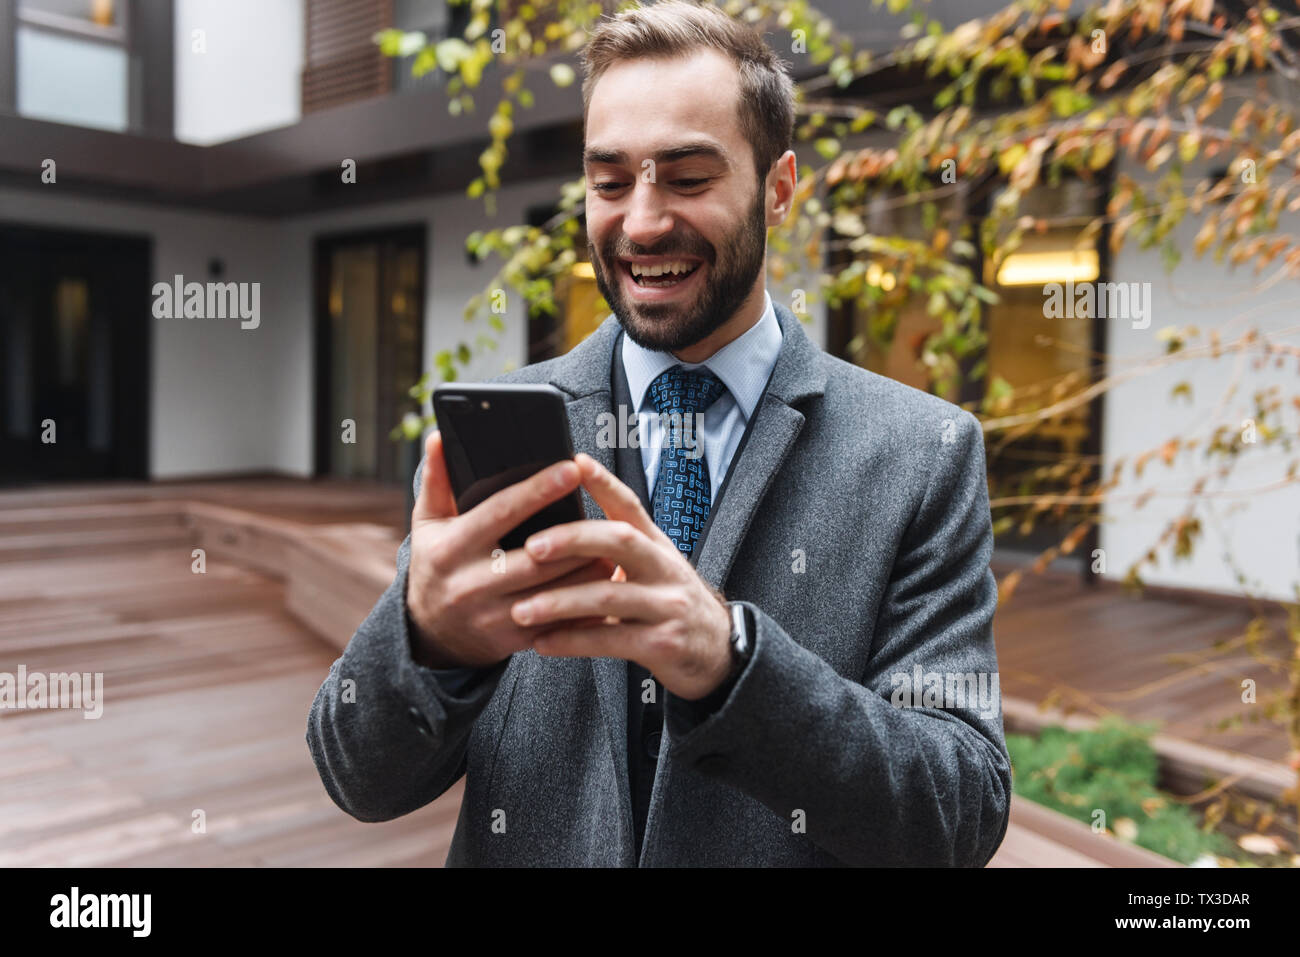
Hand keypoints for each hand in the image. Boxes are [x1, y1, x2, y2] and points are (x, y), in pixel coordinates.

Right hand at [406, 432, 617, 668]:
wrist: (430, 632)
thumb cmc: (436, 564)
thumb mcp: (427, 524)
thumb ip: (436, 481)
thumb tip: (440, 436)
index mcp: (451, 548)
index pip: (499, 513)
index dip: (537, 491)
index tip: (571, 469)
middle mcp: (470, 584)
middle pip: (535, 558)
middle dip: (575, 537)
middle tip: (608, 516)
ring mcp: (492, 616)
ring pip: (552, 593)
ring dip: (587, 572)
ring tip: (613, 549)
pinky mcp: (512, 640)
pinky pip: (557, 625)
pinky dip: (584, 609)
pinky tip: (605, 590)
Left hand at [509, 453, 733, 699]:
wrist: (716, 648)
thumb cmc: (669, 600)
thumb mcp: (653, 565)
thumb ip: (616, 546)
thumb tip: (560, 524)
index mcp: (656, 544)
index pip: (629, 505)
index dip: (603, 482)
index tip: (574, 463)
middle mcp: (664, 568)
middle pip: (619, 541)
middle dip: (572, 540)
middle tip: (532, 546)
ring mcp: (666, 606)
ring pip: (608, 596)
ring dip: (559, 602)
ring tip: (521, 609)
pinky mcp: (661, 643)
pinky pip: (610, 640)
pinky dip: (572, 641)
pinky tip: (542, 642)